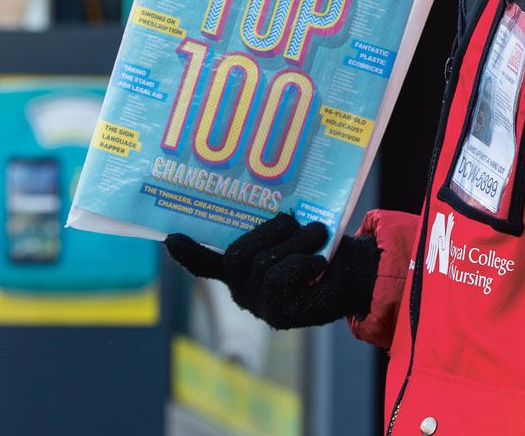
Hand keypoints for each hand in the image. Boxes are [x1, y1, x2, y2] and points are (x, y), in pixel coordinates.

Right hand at [164, 212, 380, 329]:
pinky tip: (319, 263)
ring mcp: (257, 304)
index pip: (205, 262)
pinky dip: (302, 264)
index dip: (188, 253)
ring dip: (296, 242)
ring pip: (262, 264)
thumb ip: (275, 224)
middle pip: (237, 254)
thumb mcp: (294, 231)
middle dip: (269, 231)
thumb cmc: (318, 246)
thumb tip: (273, 207)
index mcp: (238, 266)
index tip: (171, 239)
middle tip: (295, 220)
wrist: (353, 274)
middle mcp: (240, 287)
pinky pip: (278, 280)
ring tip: (317, 233)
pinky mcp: (277, 316)